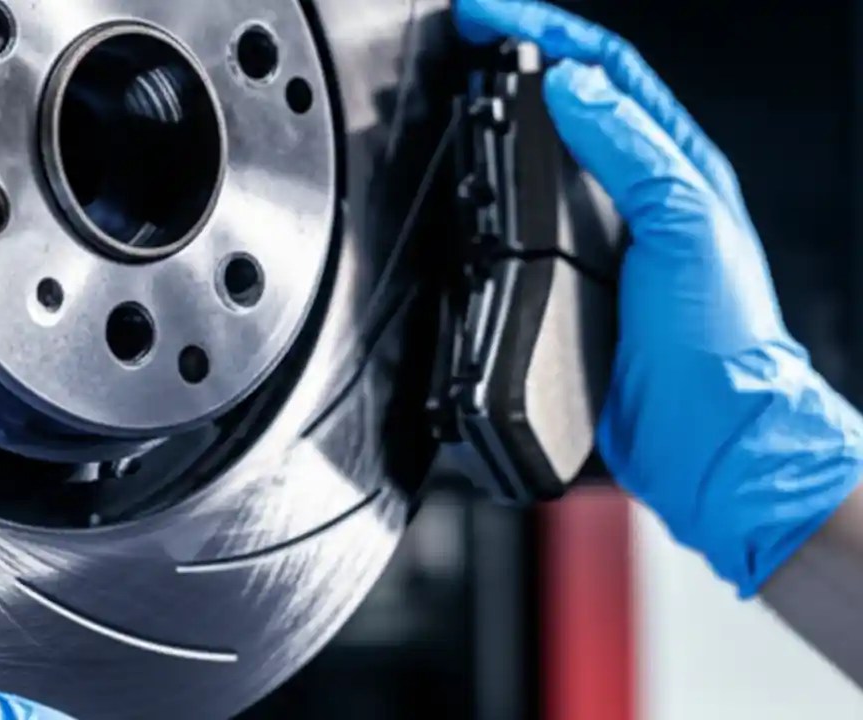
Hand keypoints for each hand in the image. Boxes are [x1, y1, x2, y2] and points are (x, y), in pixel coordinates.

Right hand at [455, 0, 862, 596]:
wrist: (708, 437)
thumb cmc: (719, 343)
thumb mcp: (684, 225)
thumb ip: (630, 151)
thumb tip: (573, 88)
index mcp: (678, 165)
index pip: (608, 70)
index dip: (547, 31)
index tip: (488, 16)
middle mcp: (643, 193)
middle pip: (577, 101)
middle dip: (522, 58)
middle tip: (469, 40)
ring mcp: (608, 236)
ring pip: (550, 155)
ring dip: (510, 116)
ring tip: (468, 92)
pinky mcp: (578, 280)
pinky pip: (531, 217)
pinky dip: (502, 186)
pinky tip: (480, 182)